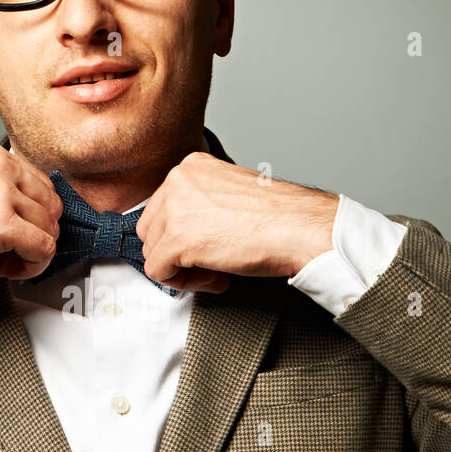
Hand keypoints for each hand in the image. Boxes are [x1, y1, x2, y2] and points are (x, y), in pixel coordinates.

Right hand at [0, 141, 61, 283]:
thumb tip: (26, 212)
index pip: (41, 185)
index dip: (33, 216)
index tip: (16, 232)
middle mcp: (0, 168)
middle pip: (51, 207)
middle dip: (36, 235)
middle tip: (10, 251)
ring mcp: (2, 195)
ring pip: (49, 230)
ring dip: (30, 254)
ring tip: (1, 263)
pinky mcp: (2, 225)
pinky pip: (42, 249)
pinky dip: (30, 266)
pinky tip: (4, 268)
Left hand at [135, 152, 338, 292]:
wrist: (299, 227)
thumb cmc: (279, 217)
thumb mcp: (230, 195)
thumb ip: (201, 205)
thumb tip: (185, 233)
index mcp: (191, 167)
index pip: (162, 208)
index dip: (183, 235)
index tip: (208, 245)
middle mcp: (178, 181)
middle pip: (151, 229)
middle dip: (177, 253)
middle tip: (211, 262)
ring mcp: (174, 209)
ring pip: (153, 252)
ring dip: (182, 269)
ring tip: (216, 270)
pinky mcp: (176, 240)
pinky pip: (158, 272)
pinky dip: (182, 284)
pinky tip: (215, 277)